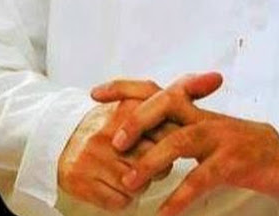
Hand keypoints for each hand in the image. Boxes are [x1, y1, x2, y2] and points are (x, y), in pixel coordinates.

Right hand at [58, 76, 217, 210]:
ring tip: (132, 169)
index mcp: (128, 107)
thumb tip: (217, 78)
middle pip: (157, 160)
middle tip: (151, 157)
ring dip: (142, 182)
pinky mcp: (82, 181)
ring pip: (139, 184)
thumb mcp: (144, 98)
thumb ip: (184, 89)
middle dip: (159, 163)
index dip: (173, 141)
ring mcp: (94, 157)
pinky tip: (118, 183)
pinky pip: (121, 201)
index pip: (168, 130)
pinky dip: (125, 198)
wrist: (61, 137)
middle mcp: (110, 130)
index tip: (176, 142)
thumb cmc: (114, 119)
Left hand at [100, 72, 278, 215]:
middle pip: (167, 103)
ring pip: (180, 139)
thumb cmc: (246, 147)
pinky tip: (165, 213)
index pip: (158, 89)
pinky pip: (202, 178)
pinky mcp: (234, 161)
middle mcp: (207, 117)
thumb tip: (147, 138)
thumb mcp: (212, 133)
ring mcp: (220, 137)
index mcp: (198, 110)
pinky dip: (181, 195)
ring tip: (130, 184)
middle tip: (114, 140)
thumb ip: (182, 129)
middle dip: (137, 118)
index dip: (126, 88)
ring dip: (151, 161)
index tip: (96, 92)